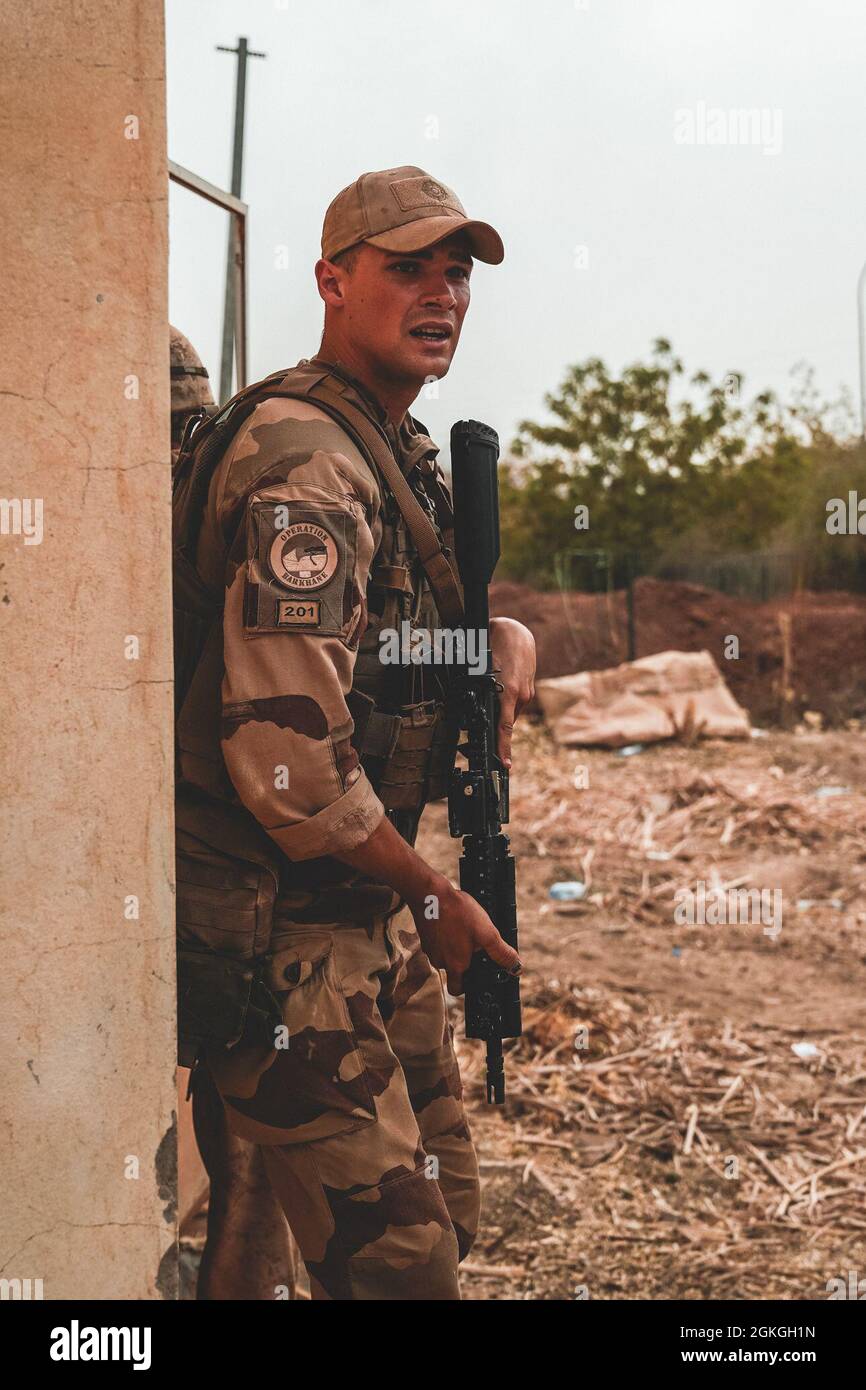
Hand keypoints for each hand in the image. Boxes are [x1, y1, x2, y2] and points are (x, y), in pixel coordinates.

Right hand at [409, 881, 521, 995]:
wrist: (430, 893)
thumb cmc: (457, 913)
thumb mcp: (487, 932)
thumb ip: (501, 953)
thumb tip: (515, 968)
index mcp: (455, 965)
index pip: (457, 989)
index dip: (468, 986)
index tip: (477, 975)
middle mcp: (439, 961)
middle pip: (453, 970)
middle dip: (465, 960)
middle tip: (475, 945)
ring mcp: (429, 948)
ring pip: (446, 954)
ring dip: (456, 946)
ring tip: (465, 929)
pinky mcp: (425, 936)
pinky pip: (439, 942)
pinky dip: (447, 936)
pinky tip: (455, 922)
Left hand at [489, 617, 536, 768]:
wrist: (517, 631)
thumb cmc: (497, 646)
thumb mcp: (482, 668)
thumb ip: (479, 691)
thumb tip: (472, 711)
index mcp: (510, 692)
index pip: (505, 727)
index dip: (503, 748)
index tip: (505, 764)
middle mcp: (522, 696)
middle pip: (506, 722)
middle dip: (494, 727)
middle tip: (477, 730)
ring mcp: (527, 693)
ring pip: (509, 713)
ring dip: (499, 712)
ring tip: (488, 699)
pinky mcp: (528, 689)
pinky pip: (514, 704)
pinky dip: (505, 703)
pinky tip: (498, 691)